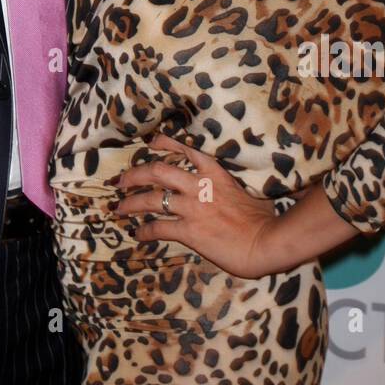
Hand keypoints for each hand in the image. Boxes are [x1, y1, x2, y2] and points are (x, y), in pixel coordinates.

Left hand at [114, 132, 279, 277]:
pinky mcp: (189, 231)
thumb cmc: (264, 219)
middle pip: (157, 171)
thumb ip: (229, 188)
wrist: (266, 241)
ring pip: (151, 199)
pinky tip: (138, 234)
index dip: (164, 143)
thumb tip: (226, 191)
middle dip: (135, 174)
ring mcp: (192, 207)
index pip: (185, 149)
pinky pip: (158, 228)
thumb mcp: (247, 192)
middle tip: (121, 180)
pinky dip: (145, 230)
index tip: (151, 143)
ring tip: (118, 208)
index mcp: (214, 172)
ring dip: (131, 203)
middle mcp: (198, 185)